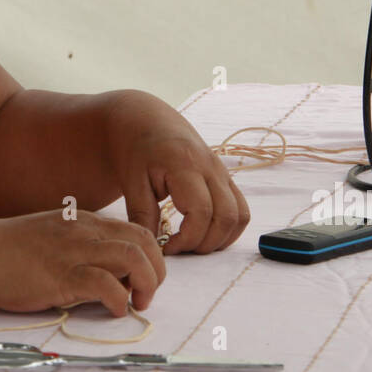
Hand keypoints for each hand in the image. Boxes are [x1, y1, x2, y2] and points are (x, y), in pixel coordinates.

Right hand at [0, 210, 165, 314]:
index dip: (150, 255)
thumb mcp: (52, 236)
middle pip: (144, 241)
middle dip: (157, 269)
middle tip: (147, 293)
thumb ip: (80, 247)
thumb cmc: (8, 250)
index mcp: (84, 221)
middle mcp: (85, 231)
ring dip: (146, 283)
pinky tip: (115, 309)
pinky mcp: (62, 275)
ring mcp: (74, 251)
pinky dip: (120, 300)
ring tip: (137, 302)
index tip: (142, 277)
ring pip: (133, 257)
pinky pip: (106, 284)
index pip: (136, 230)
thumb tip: (107, 273)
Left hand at [101, 90, 250, 254]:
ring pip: (239, 215)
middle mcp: (210, 167)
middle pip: (226, 217)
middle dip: (205, 243)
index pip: (201, 212)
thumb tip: (154, 249)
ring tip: (192, 243)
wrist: (148, 122)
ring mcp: (221, 171)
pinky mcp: (225, 177)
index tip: (167, 246)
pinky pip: (240, 209)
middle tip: (179, 248)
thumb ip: (143, 215)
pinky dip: (228, 228)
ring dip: (221, 238)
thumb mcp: (132, 182)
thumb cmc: (136, 151)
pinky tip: (205, 234)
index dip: (188, 238)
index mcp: (185, 165)